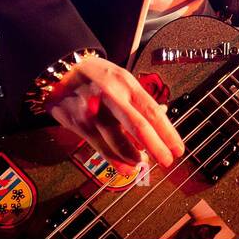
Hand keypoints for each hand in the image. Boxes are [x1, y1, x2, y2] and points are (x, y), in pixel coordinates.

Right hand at [45, 55, 185, 171]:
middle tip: (167, 160)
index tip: (177, 147)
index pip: (151, 111)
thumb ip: (138, 100)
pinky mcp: (78, 122)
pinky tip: (126, 168)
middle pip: (137, 125)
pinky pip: (100, 146)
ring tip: (144, 163)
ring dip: (134, 156)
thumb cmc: (96, 75)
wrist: (60, 69)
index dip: (167, 132)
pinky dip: (115, 160)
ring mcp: (93, 110)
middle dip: (156, 146)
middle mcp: (111, 96)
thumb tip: (162, 119)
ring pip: (117, 140)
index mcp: (126, 83)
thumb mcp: (121, 78)